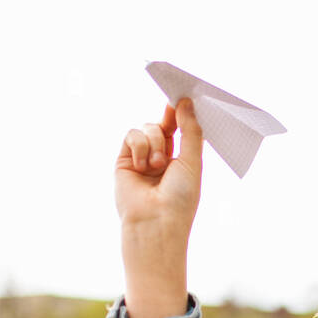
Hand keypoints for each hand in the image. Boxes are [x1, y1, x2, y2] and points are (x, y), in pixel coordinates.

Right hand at [115, 97, 203, 238]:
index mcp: (181, 159)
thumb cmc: (179, 198)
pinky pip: (132, 135)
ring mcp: (142, 158)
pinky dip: (139, 146)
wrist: (155, 221)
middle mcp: (161, 157)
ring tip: (158, 166)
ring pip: (147, 128)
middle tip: (174, 108)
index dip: (182, 113)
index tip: (184, 96)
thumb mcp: (192, 161)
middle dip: (169, 120)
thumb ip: (190, 130)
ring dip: (155, 142)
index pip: (181, 129)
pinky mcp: (124, 160)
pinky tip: (142, 166)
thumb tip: (185, 102)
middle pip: (163, 124)